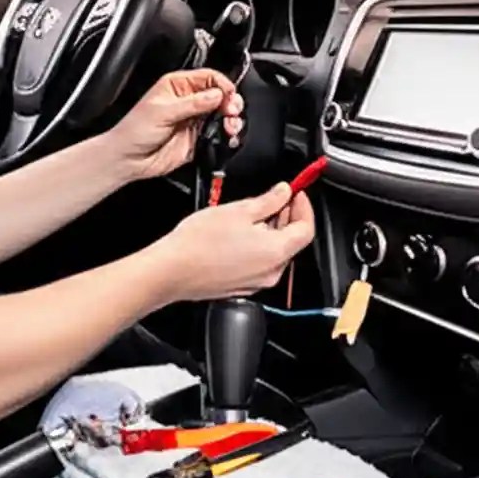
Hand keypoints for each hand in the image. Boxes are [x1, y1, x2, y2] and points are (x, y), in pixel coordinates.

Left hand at [102, 69, 244, 180]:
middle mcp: (189, 101)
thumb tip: (216, 95)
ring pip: (222, 115)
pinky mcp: (198, 138)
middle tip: (231, 111)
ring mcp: (195, 120)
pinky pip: (218, 134)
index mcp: (178, 86)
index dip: (222, 85)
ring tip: (230, 125)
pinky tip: (227, 136)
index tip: (229, 95)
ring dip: (231, 119)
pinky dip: (227, 135)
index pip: (208, 77)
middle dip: (230, 102)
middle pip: (220, 95)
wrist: (129, 159)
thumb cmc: (134, 131)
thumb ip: (192, 104)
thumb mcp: (163, 112)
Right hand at [150, 183, 314, 302]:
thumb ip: (269, 200)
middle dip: (287, 216)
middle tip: (277, 197)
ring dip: (272, 230)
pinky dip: (258, 245)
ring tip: (254, 212)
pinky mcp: (242, 285)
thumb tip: (284, 192)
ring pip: (275, 252)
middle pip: (292, 240)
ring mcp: (257, 281)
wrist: (171, 271)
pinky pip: (259, 262)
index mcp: (276, 251)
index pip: (307, 228)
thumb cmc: (198, 243)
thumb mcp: (239, 210)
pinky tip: (241, 232)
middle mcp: (271, 271)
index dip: (303, 206)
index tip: (296, 192)